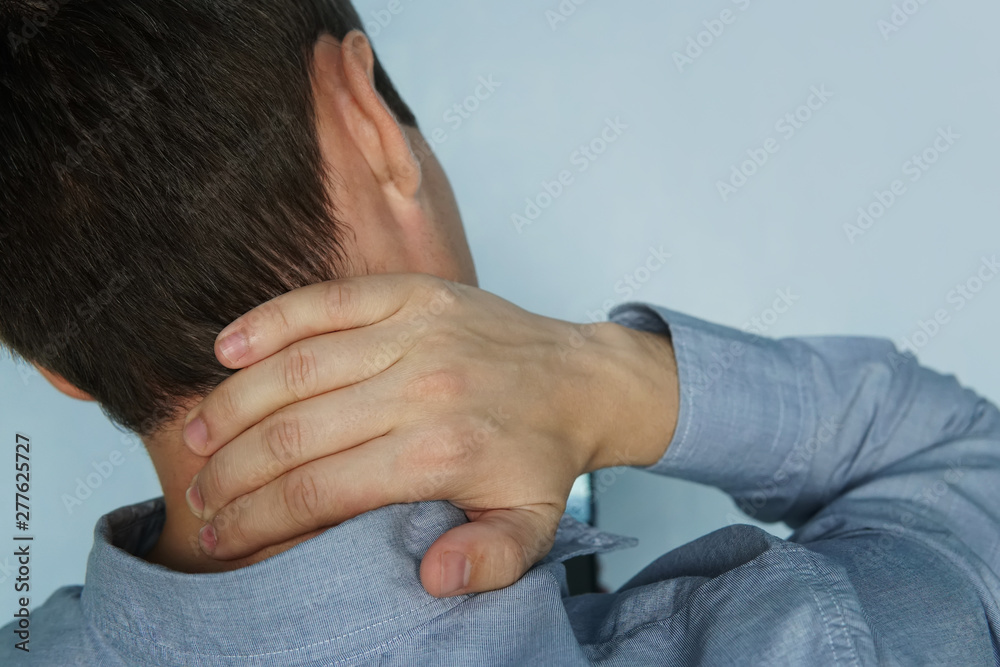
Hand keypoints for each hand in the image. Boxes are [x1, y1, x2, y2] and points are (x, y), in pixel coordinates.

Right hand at [182, 273, 677, 595]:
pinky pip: (324, 302)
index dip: (256, 519)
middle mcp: (421, 388)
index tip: (220, 536)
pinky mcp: (410, 294)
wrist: (583, 378)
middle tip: (200, 496)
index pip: (319, 490)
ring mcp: (414, 332)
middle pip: (294, 432)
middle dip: (231, 472)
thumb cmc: (541, 456)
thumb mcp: (531, 527)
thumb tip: (429, 578)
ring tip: (195, 439)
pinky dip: (268, 322)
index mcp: (441, 453)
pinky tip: (226, 349)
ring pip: (296, 368)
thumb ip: (487, 561)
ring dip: (233, 406)